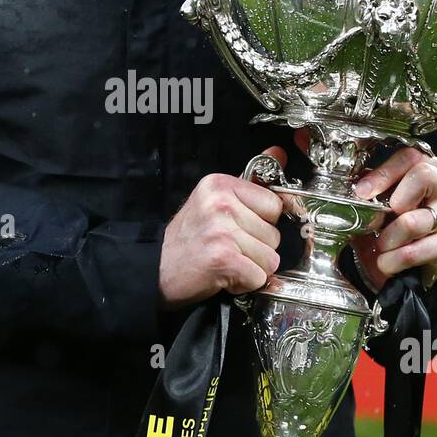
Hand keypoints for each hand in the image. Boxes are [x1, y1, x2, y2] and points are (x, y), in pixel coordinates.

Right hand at [159, 147, 285, 306]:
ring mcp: (222, 231)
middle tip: (228, 247)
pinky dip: (244, 283)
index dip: (261, 223)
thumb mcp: (215, 200)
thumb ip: (251, 180)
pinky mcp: (223, 259)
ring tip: (226, 260)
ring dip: (252, 267)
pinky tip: (224, 274)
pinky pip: (259, 276)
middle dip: (257, 249)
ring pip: (270, 258)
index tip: (239, 228)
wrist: (157, 269)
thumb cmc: (188, 238)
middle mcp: (221, 204)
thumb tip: (279, 152)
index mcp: (220, 184)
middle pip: (274, 235)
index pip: (274, 204)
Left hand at [289, 134, 436, 292]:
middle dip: (394, 202)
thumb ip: (341, 170)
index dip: (383, 174)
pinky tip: (386, 261)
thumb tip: (302, 136)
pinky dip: (399, 258)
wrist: (402, 259)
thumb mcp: (365, 195)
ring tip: (379, 245)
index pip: (409, 157)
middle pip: (425, 176)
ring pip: (418, 219)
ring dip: (390, 237)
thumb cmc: (385, 220)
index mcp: (422, 165)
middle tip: (377, 220)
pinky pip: (425, 249)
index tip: (361, 193)